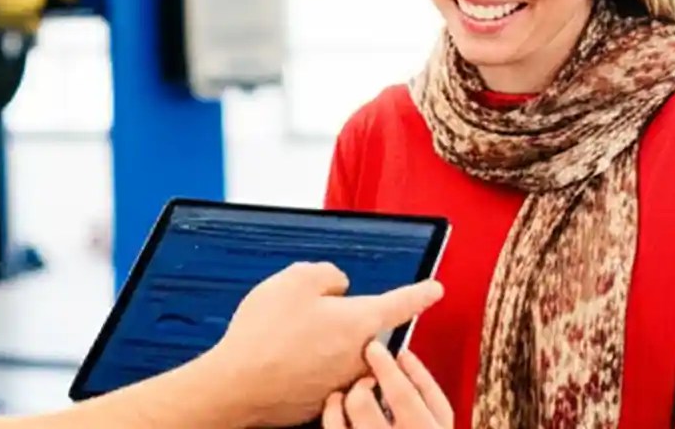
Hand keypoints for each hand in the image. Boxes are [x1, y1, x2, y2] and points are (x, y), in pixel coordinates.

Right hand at [203, 262, 443, 426]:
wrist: (239, 385)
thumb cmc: (266, 333)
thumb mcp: (294, 280)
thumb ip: (327, 274)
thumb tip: (337, 287)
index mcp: (359, 322)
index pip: (401, 303)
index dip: (420, 292)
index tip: (436, 289)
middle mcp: (360, 357)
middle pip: (366, 331)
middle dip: (345, 320)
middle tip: (308, 316)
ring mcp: (342, 382)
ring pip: (343, 354)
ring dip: (324, 345)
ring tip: (286, 340)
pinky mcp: (321, 400)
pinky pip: (321, 374)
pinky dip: (305, 366)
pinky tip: (280, 361)